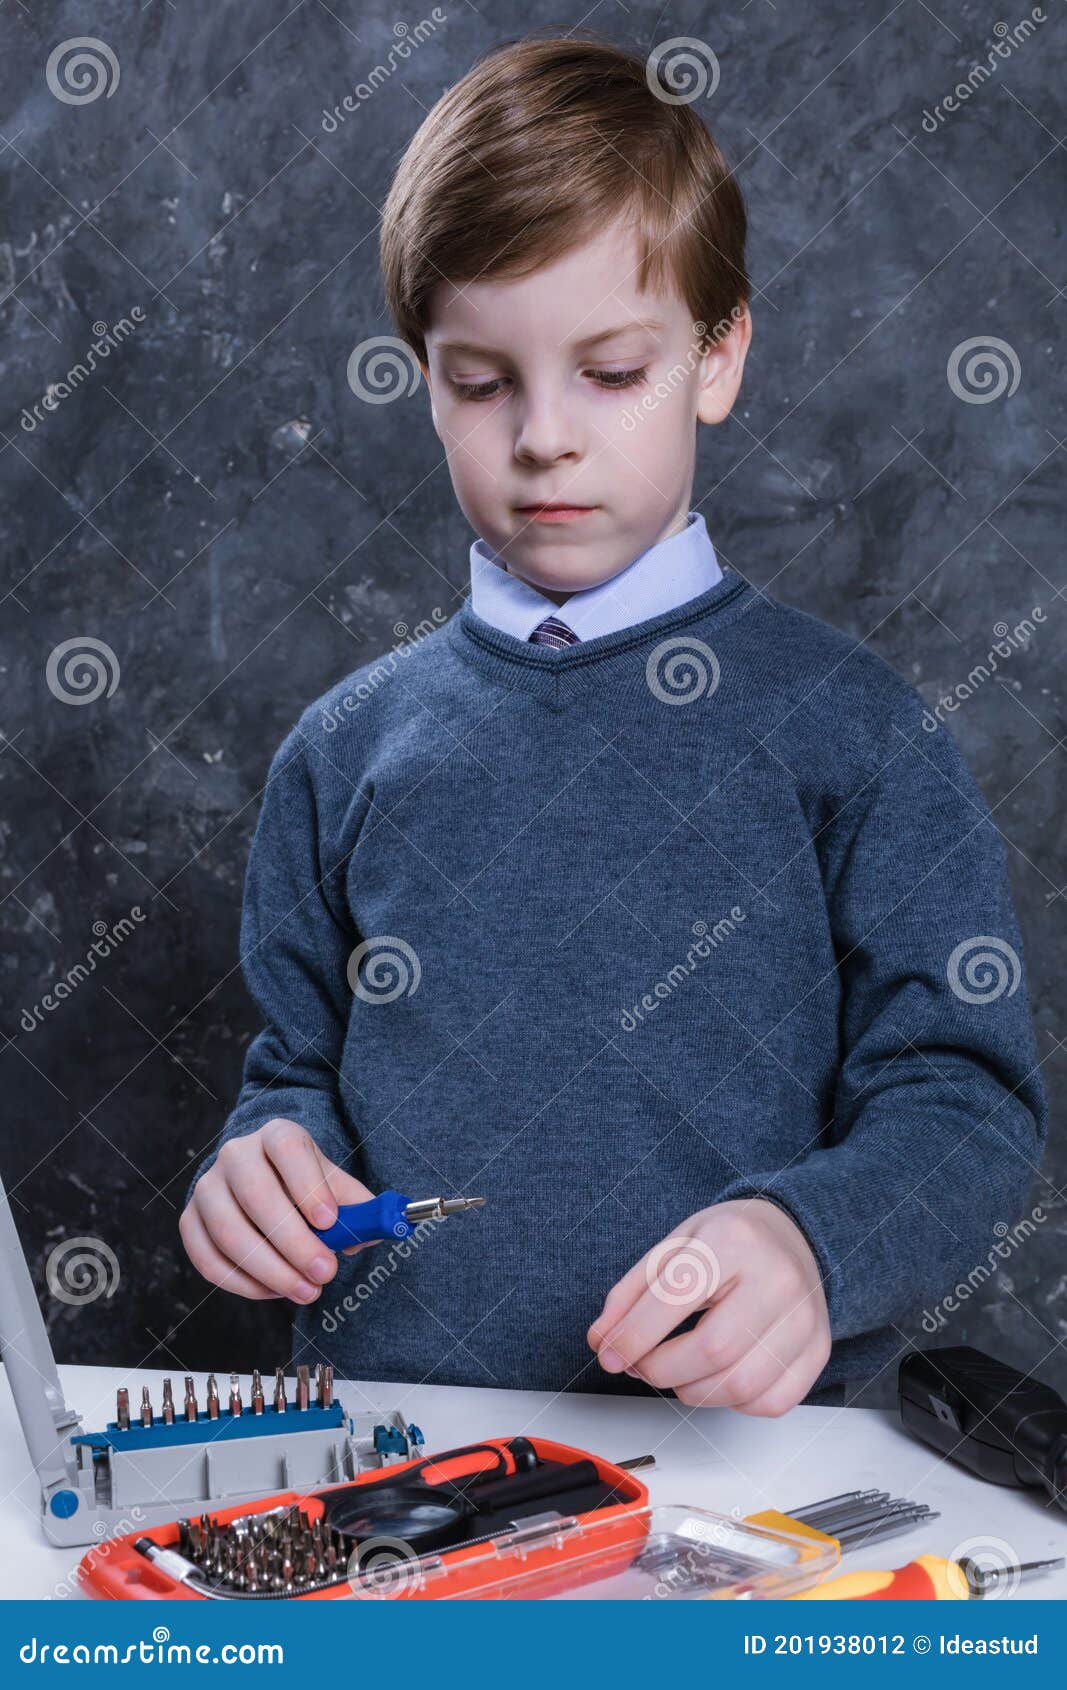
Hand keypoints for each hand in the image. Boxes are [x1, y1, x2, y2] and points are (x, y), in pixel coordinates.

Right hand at [179, 1118, 373, 1302]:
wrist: (262, 1179)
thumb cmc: (304, 1185)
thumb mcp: (333, 1184)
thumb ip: (356, 1208)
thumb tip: (366, 1235)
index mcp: (276, 1135)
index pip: (287, 1148)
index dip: (307, 1185)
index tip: (329, 1222)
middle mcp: (236, 1154)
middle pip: (257, 1195)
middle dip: (294, 1242)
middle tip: (325, 1272)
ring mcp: (208, 1187)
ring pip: (230, 1232)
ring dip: (271, 1270)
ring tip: (306, 1290)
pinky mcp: (190, 1221)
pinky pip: (209, 1259)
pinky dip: (243, 1284)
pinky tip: (275, 1290)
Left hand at [586, 1198, 830, 1416]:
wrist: (792, 1236)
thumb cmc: (729, 1242)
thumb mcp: (675, 1245)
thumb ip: (632, 1292)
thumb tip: (602, 1342)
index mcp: (734, 1240)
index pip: (674, 1298)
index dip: (632, 1336)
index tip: (608, 1354)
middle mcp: (778, 1278)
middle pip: (711, 1350)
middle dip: (659, 1369)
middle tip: (640, 1365)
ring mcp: (805, 1318)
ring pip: (740, 1386)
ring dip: (691, 1391)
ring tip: (676, 1370)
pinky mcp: (818, 1351)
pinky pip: (769, 1403)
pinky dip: (732, 1403)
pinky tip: (718, 1376)